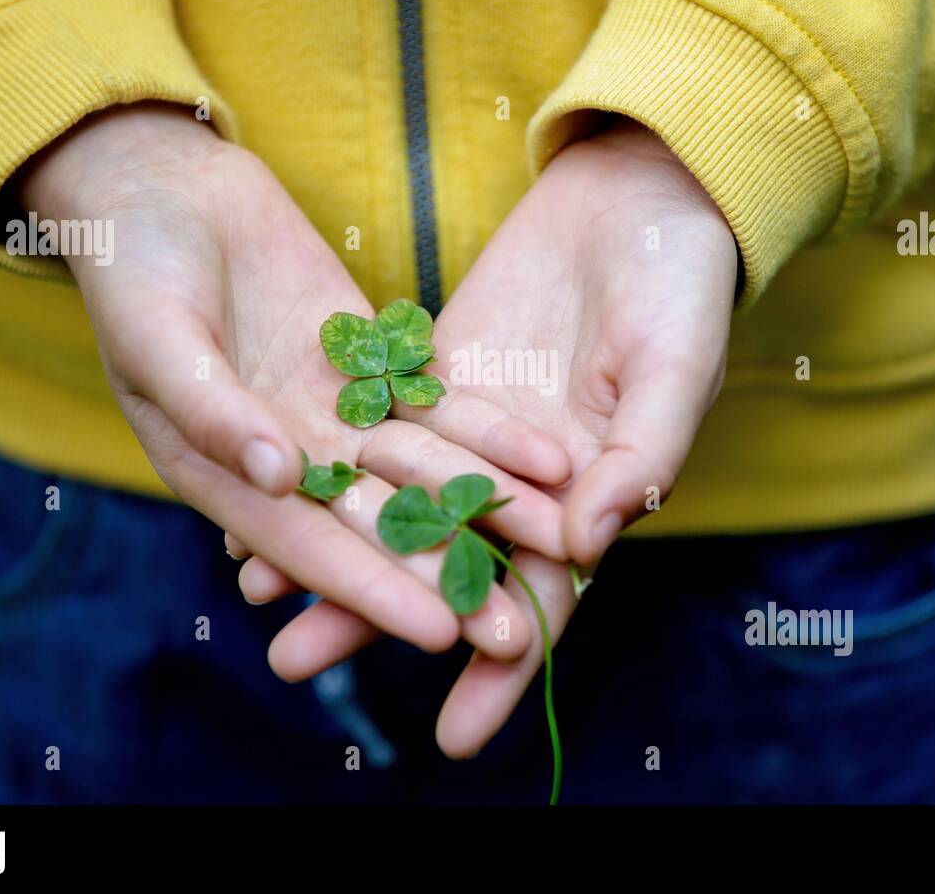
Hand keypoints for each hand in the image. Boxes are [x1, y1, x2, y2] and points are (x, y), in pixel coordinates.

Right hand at [18, 102, 568, 658]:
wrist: (165, 196)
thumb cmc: (134, 270)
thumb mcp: (157, 338)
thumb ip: (212, 409)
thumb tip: (278, 475)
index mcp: (228, 479)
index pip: (310, 550)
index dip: (372, 592)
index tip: (437, 633)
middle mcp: (292, 462)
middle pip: (379, 530)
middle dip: (446, 579)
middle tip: (514, 633)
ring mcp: (337, 414)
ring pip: (424, 472)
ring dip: (487, 509)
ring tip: (556, 542)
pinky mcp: (372, 364)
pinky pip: (439, 405)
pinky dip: (491, 432)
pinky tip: (547, 458)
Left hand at [252, 118, 736, 755]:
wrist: (640, 199)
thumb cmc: (680, 289)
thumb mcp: (674, 370)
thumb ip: (639, 456)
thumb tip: (588, 543)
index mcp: (589, 499)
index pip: (540, 601)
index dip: (501, 668)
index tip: (455, 735)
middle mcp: (523, 479)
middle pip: (442, 564)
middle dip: (373, 616)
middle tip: (295, 663)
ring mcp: (475, 429)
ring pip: (394, 503)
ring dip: (329, 547)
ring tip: (255, 594)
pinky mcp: (437, 374)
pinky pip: (373, 428)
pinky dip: (325, 464)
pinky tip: (268, 491)